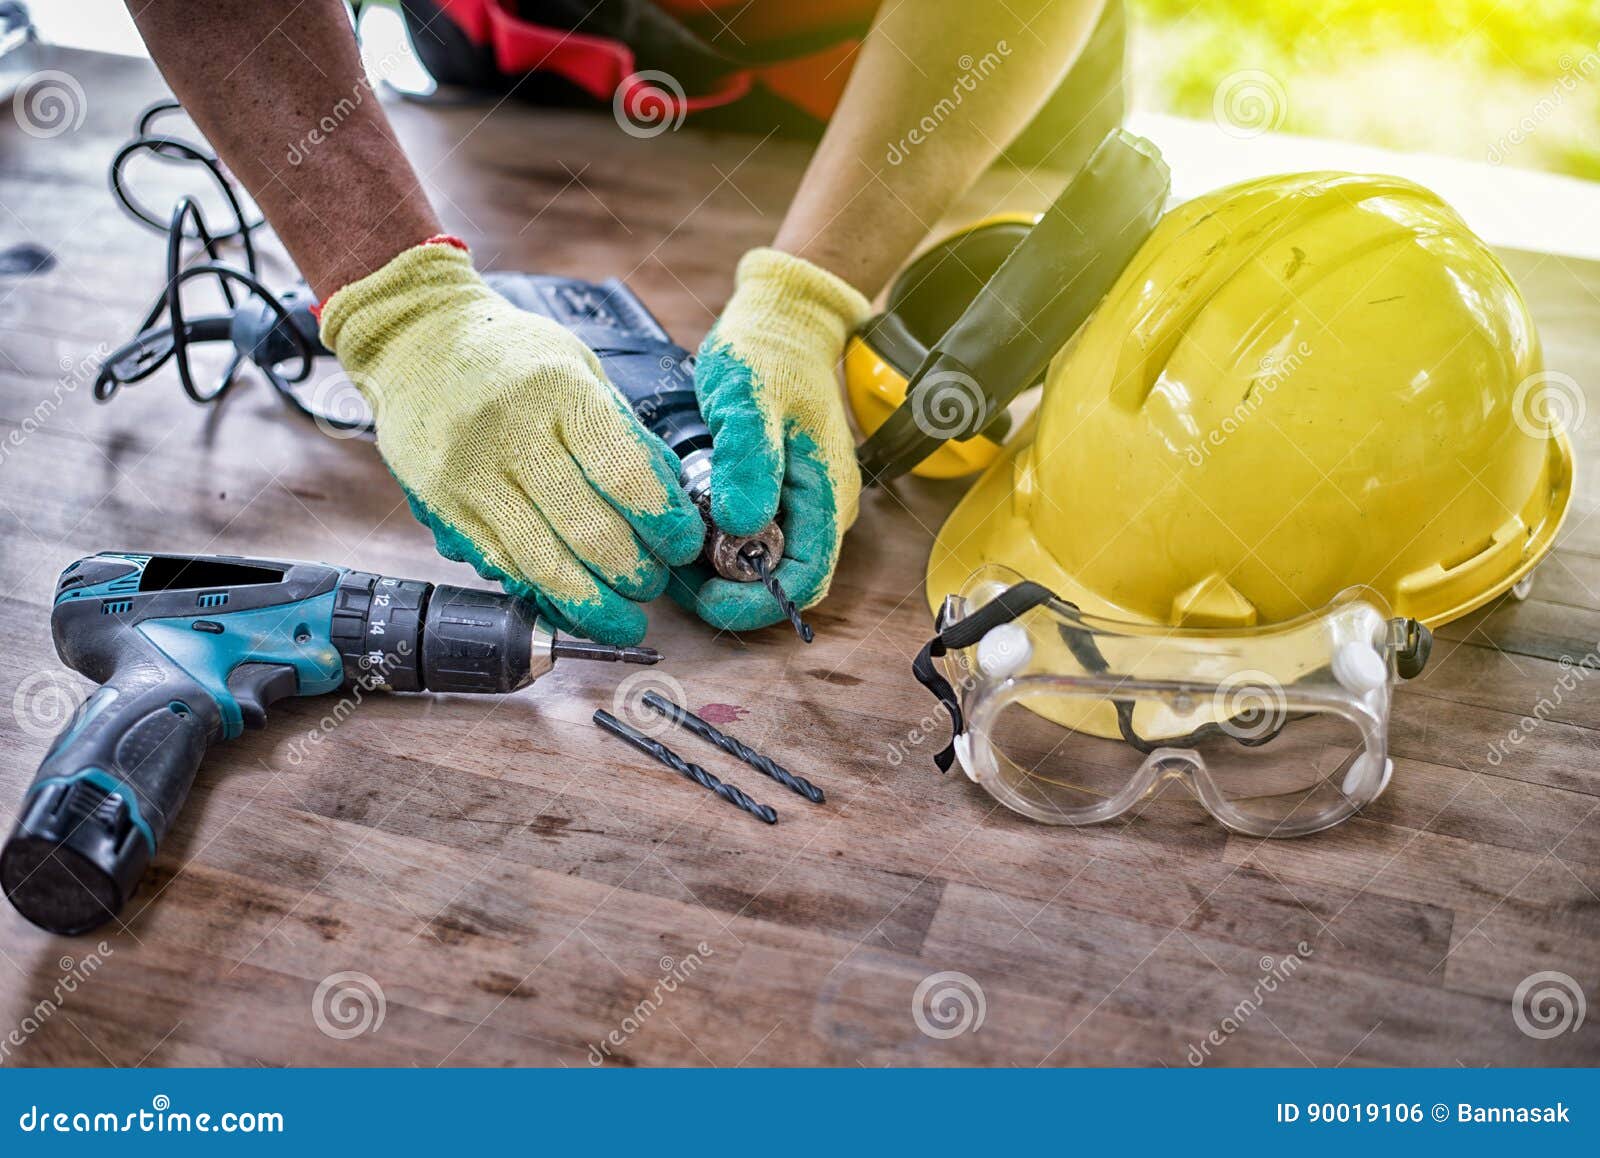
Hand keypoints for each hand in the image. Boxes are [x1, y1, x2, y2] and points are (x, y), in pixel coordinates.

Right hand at [319, 240, 704, 644]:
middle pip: (589, 530)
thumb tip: (671, 499)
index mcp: (560, 392)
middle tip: (654, 584)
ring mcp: (471, 474)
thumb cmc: (513, 355)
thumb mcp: (582, 368)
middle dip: (635, 573)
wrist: (418, 338)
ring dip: (594, 606)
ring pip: (543, 564)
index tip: (683, 544)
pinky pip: (502, 566)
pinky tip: (573, 606)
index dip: (664, 523)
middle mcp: (513, 434)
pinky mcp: (443, 505)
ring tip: (623, 619)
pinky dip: (544, 596)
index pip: (625, 474)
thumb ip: (626, 432)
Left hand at [671, 248, 871, 631]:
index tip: (706, 600)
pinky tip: (683, 524)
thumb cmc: (767, 352)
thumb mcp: (749, 397)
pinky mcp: (776, 492)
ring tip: (671, 549)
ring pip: (762, 562)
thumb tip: (741, 525)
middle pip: (781, 580)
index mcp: (825, 493)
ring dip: (719, 569)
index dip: (757, 604)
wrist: (781, 320)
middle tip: (674, 578)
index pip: (805, 580)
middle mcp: (819, 507)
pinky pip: (750, 535)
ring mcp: (799, 500)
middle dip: (729, 591)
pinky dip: (716, 541)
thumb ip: (748, 460)